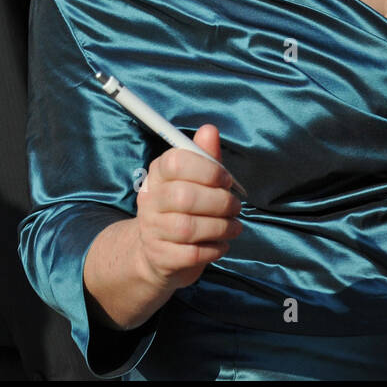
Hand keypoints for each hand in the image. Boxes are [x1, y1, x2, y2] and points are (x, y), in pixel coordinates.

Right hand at [134, 124, 244, 291]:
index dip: (208, 169)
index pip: (176, 162)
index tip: (226, 180)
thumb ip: (205, 156)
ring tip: (234, 226)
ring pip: (188, 228)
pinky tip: (222, 244)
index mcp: (159, 174)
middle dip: (220, 202)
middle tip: (236, 207)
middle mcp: (150, 200)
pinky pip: (191, 254)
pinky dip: (214, 249)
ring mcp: (152, 230)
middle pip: (184, 197)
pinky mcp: (160, 257)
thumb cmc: (186, 207)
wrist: (159, 252)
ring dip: (221, 227)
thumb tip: (210, 130)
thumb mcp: (196, 179)